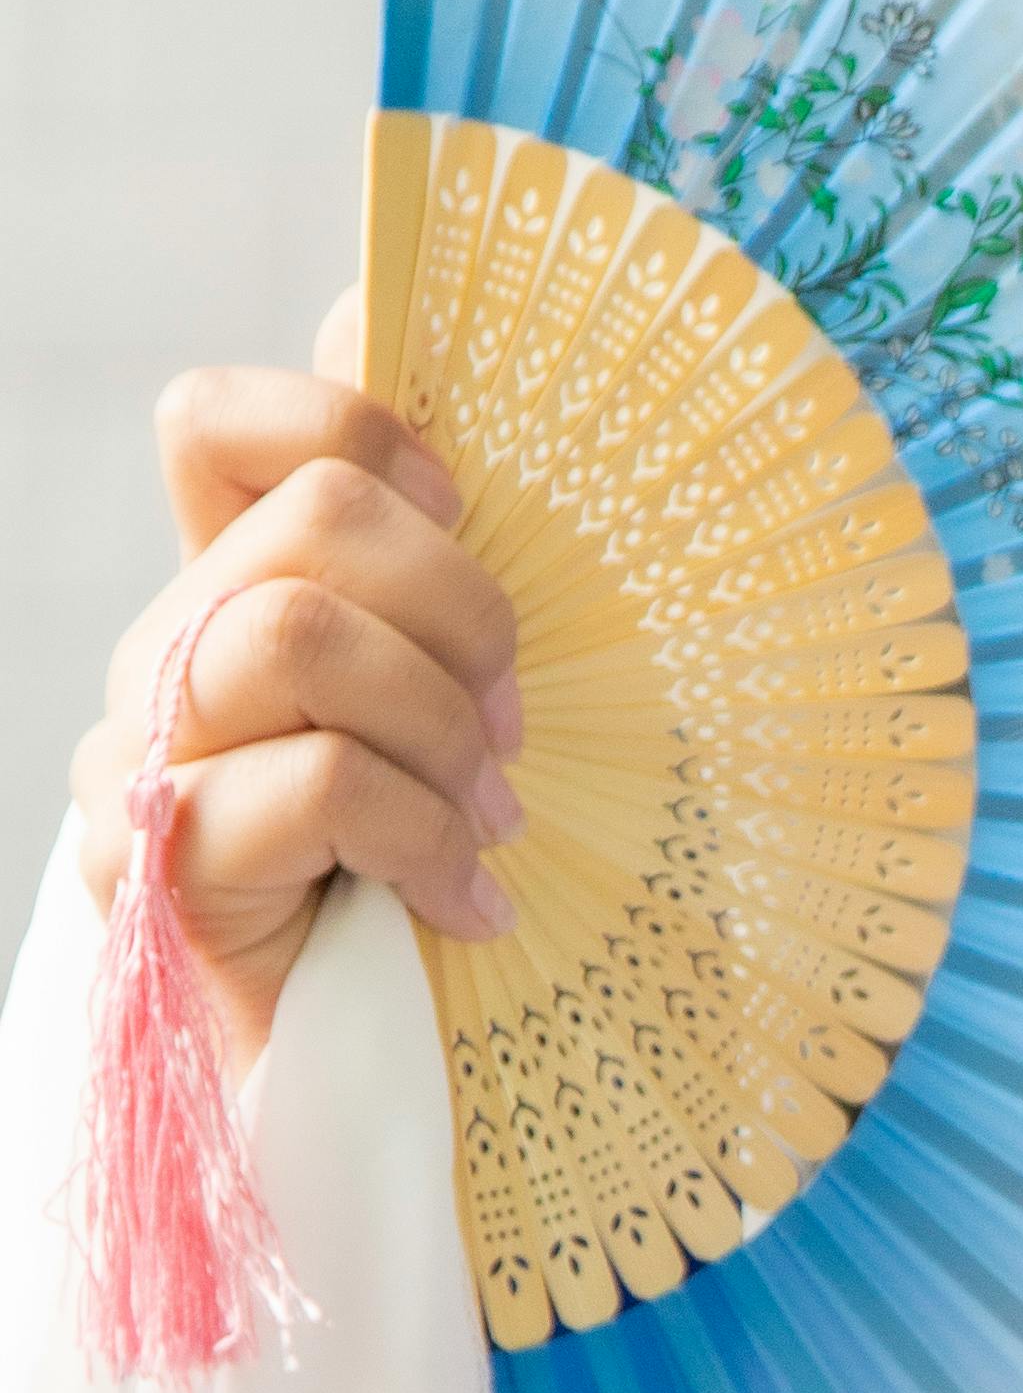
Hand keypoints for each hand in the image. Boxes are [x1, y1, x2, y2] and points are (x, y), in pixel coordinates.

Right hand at [70, 313, 520, 1069]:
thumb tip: (384, 310)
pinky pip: (310, 784)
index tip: (459, 520)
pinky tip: (460, 900)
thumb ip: (426, 556)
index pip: (215, 422)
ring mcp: (145, 760)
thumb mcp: (450, 705)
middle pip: (307, 524)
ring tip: (484, 816)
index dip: (353, 432)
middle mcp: (165, 658)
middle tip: (508, 727)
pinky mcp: (163, 868)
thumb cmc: (415, 878)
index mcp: (224, 592)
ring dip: (437, 727)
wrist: (348, 1083)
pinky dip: (419, 837)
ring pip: (301, 635)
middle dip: (457, 612)